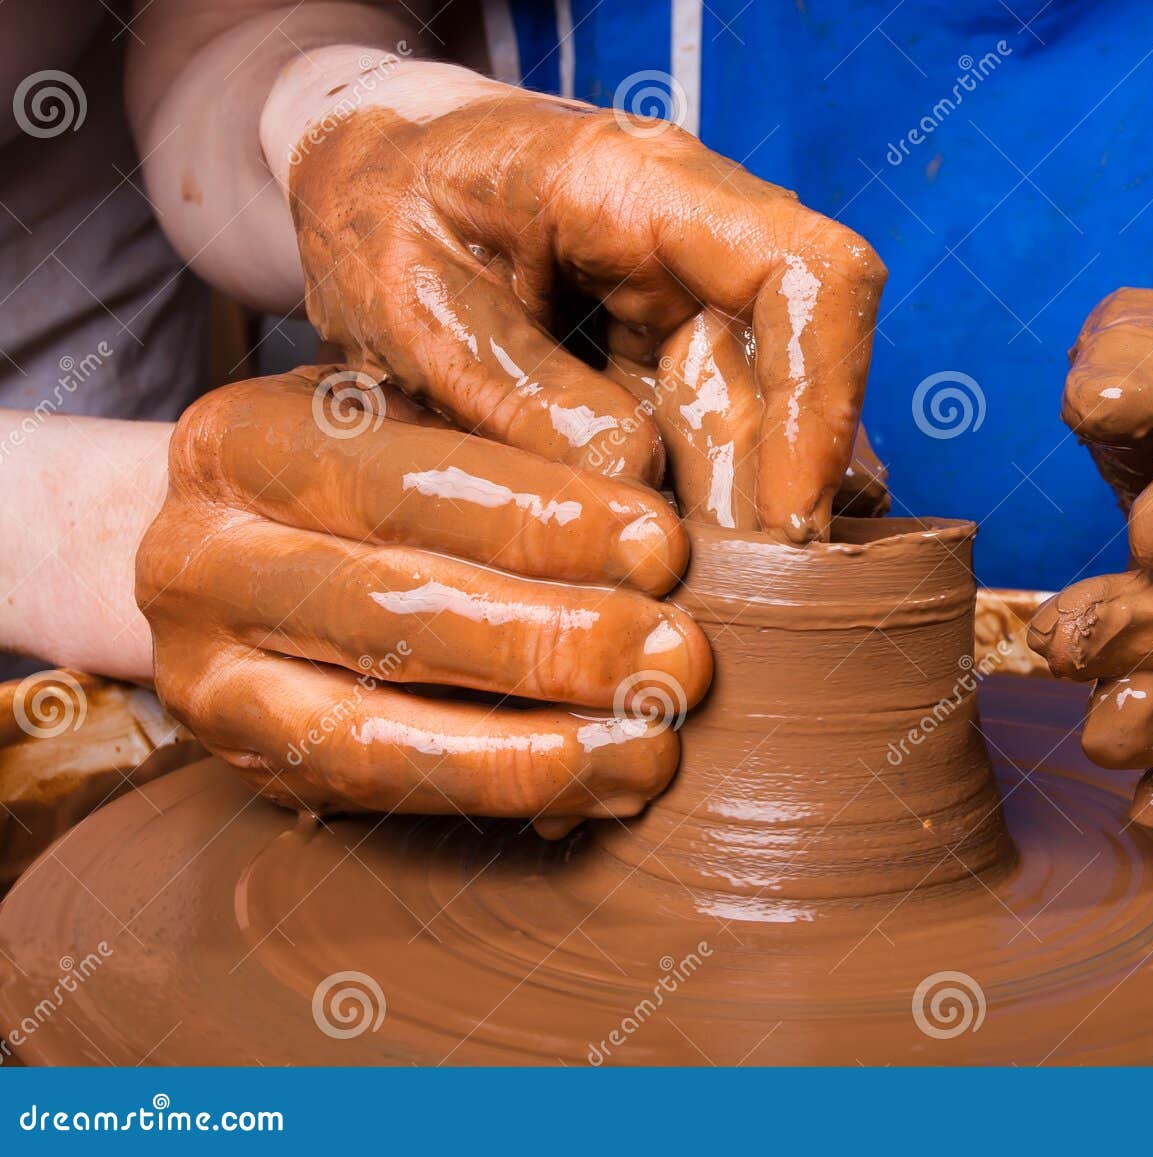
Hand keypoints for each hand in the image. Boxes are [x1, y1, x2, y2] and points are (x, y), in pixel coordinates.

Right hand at [136, 369, 711, 828]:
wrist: (245, 555)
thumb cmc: (375, 472)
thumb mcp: (431, 420)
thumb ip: (522, 441)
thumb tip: (638, 478)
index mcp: (241, 440)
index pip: (404, 480)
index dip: (539, 518)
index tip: (659, 546)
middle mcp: (196, 556)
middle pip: (392, 606)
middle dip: (554, 638)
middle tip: (677, 659)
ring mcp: (203, 675)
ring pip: (376, 724)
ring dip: (537, 742)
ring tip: (652, 745)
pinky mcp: (241, 766)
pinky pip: (377, 794)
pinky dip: (500, 791)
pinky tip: (601, 783)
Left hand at [267, 53, 885, 541]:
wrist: (371, 166)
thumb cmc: (381, 203)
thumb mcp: (412, 296)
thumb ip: (514, 385)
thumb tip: (630, 482)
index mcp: (642, 188)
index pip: (808, 274)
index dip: (823, 397)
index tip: (789, 522)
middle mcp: (701, 247)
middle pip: (797, 378)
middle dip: (767, 498)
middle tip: (700, 600)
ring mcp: (696, 308)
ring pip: (769, 425)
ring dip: (733, 517)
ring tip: (671, 596)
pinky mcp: (678, 362)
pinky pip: (720, 444)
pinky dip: (697, 513)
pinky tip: (655, 573)